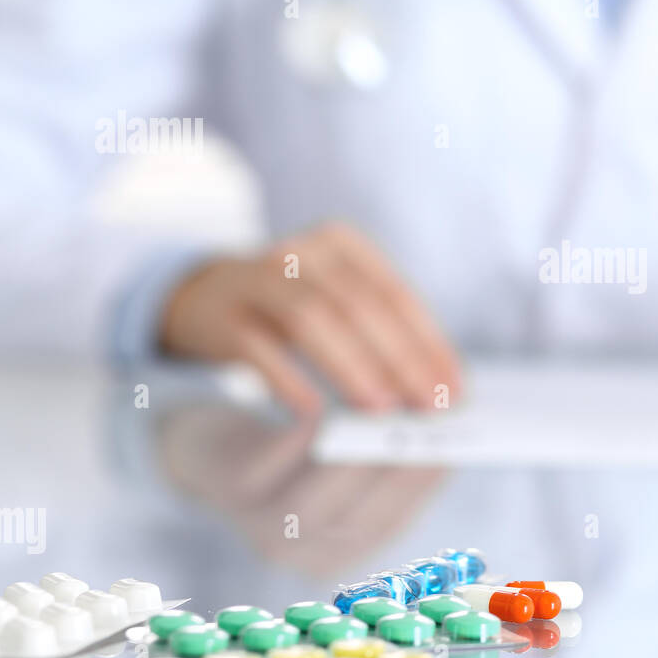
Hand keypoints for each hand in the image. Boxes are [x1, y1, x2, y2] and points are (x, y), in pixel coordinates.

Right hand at [159, 222, 460, 414]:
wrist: (202, 298)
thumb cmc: (292, 310)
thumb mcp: (338, 305)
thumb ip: (383, 336)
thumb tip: (437, 391)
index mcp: (343, 246)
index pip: (397, 294)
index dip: (429, 343)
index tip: (455, 389)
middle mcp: (302, 253)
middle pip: (360, 304)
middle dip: (400, 358)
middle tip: (428, 405)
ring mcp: (257, 280)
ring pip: (312, 318)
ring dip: (351, 365)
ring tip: (381, 409)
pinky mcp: (222, 315)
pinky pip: (256, 348)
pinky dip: (287, 379)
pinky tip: (312, 411)